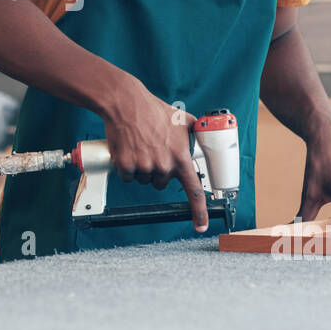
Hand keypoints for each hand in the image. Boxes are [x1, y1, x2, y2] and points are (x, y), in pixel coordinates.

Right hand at [101, 82, 208, 231]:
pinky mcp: (126, 166)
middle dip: (157, 170)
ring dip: (141, 167)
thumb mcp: (182, 120)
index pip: (194, 190)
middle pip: (161, 183)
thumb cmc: (154, 110)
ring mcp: (144, 167)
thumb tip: (204, 136)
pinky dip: (126, 166)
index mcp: (181, 157)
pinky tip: (128, 149)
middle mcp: (164, 166)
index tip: (202, 225)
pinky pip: (127, 176)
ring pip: (144, 179)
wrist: (126, 104)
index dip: (199, 212)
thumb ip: (194, 134)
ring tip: (140, 145)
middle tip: (153, 150)